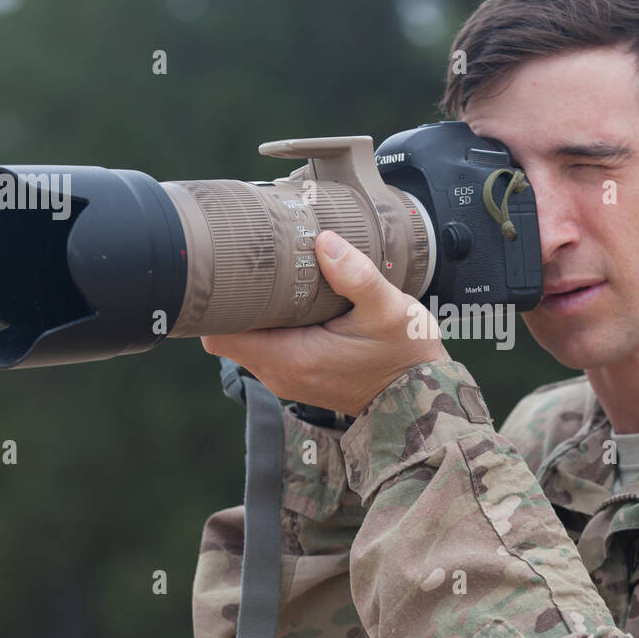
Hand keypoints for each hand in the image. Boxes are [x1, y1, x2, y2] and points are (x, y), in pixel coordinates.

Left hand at [201, 230, 448, 417]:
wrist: (421, 397)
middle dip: (236, 301)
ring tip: (276, 280)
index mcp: (291, 359)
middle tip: (256, 266)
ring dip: (255, 313)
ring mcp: (288, 378)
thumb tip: (325, 240)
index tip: (232, 273)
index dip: (217, 304)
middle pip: (229, 334)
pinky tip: (293, 302)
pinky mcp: (299, 376)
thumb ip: (355, 274)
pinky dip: (271, 325)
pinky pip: (267, 347)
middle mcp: (281, 374)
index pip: (219, 335)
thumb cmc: (405, 356)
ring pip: (248, 340)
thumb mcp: (389, 309)